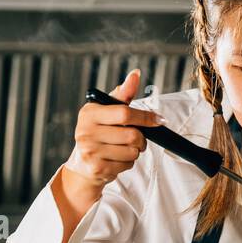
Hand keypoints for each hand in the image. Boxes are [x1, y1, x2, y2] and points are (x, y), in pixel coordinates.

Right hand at [62, 69, 156, 193]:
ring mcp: (91, 151)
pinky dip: (128, 162)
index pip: (124, 113)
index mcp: (89, 113)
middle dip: (141, 139)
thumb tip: (136, 74)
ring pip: (132, 151)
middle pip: (132, 135)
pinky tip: (117, 159)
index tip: (158, 120)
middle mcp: (86, 132)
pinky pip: (127, 164)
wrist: (83, 163)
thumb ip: (122, 94)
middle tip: (138, 139)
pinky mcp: (98, 168)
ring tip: (123, 148)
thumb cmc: (99, 132)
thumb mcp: (106, 110)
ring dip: (135, 151)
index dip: (145, 117)